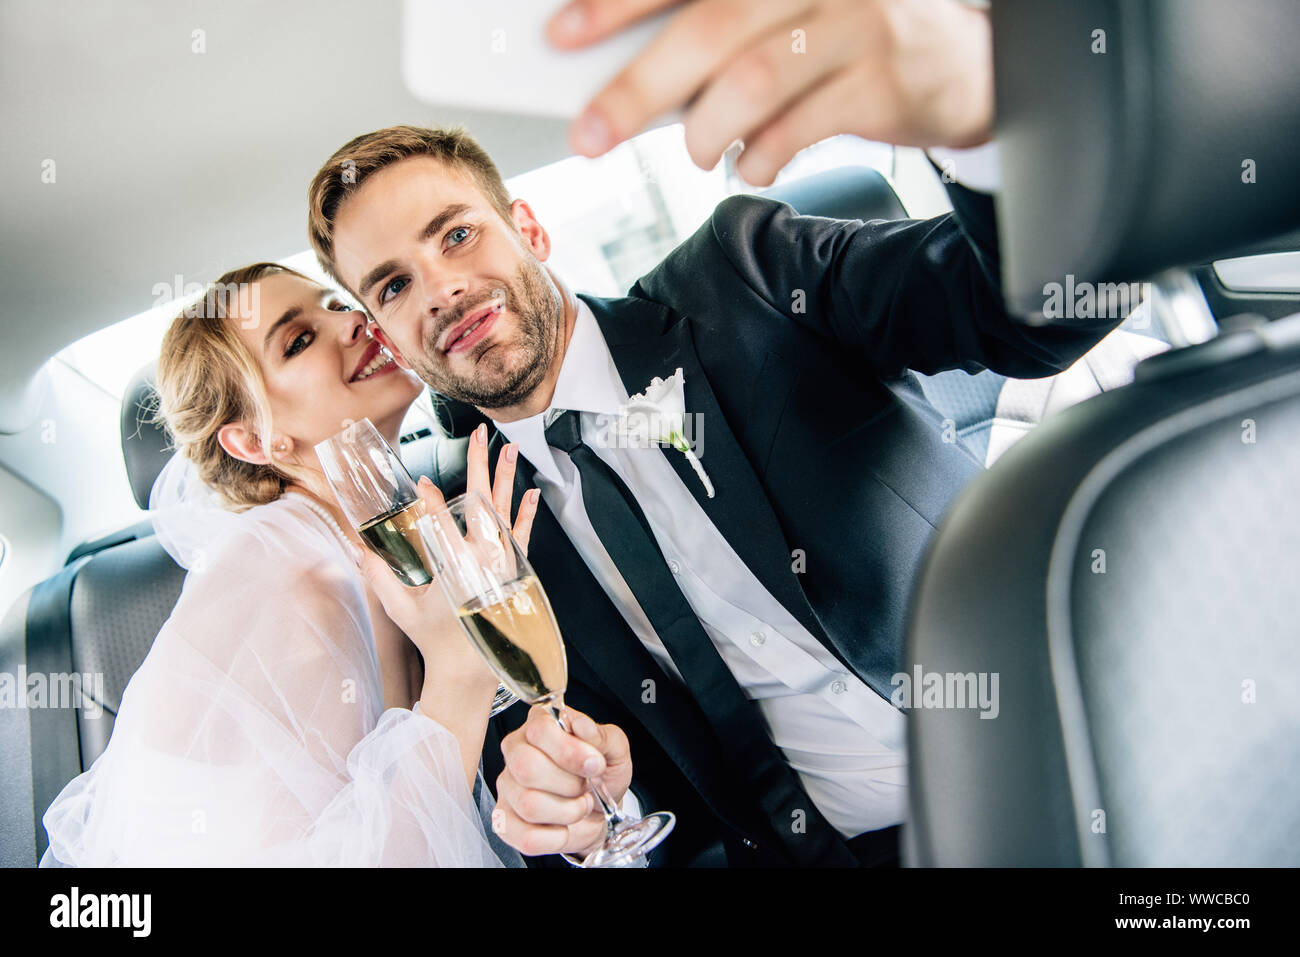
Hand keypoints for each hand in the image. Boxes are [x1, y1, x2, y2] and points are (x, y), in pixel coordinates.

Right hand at [356, 424, 539, 673]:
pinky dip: (527, 515)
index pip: (441, 519)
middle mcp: (481, 560)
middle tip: (478, 435)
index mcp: (452, 566)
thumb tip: (358, 550)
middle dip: (478, 464)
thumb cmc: (434, 640)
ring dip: (506, 479)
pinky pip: (522, 538)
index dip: (430, 499)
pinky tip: (532, 492)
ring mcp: (501, 564)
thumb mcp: (400, 609)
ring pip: (504, 512)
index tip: (423, 483)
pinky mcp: (513, 573)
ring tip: (510, 449)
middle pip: (480, 501)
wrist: (469, 669)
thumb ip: (379, 577)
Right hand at [493, 703, 633, 857]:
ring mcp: (507, 787)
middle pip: (526, 766)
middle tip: (585, 787)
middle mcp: (516, 751)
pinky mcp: (506, 822)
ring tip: (579, 806)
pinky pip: (525, 837)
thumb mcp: (614, 749)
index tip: (595, 764)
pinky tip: (565, 827)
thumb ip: (602, 735)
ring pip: (528, 804)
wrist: (600, 812)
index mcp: (539, 724)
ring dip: (567, 811)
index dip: (570, 751)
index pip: (539, 730)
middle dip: (569, 784)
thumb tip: (582, 727)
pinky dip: (556, 838)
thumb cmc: (601, 775)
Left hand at [548, 0, 993, 184]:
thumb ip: (718, 29)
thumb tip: (629, 74)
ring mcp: (857, 23)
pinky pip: (799, 129)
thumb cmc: (847, 34)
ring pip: (754, 81)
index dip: (619, 2)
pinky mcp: (883, 82)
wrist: (963, 62)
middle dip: (639, 88)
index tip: (563, 34)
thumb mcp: (783, 12)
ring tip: (699, 149)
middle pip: (711, 27)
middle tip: (593, 132)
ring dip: (706, 131)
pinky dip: (760, 156)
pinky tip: (752, 161)